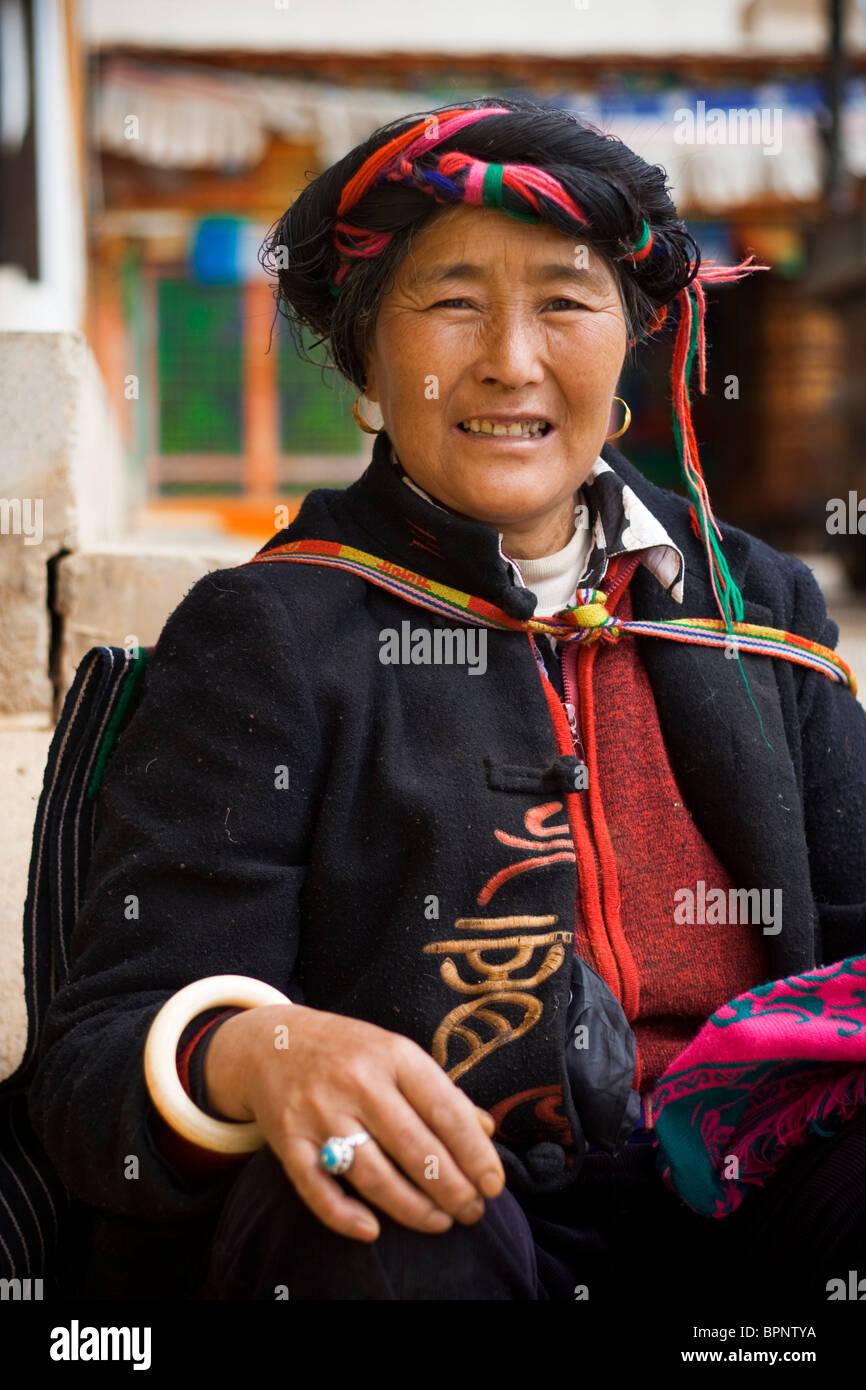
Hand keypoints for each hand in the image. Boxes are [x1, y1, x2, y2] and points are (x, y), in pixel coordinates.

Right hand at [203, 1003, 505, 1241]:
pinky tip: (372, 1231)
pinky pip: (318, 1189)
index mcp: (394, 1055)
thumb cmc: (350, 1052)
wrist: (273, 1043)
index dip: (474, 1153)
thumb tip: (486, 1131)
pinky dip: (344, 1216)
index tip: (493, 1185)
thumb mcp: (398, 1054)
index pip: (445, 1110)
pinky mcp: (288, 1140)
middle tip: (472, 1211)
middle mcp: (358, 1082)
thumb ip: (440, 1091)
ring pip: (373, 1175)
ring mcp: (320, 1112)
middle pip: (414, 1149)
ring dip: (412, 1208)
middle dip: (451, 1188)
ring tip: (440, 1222)